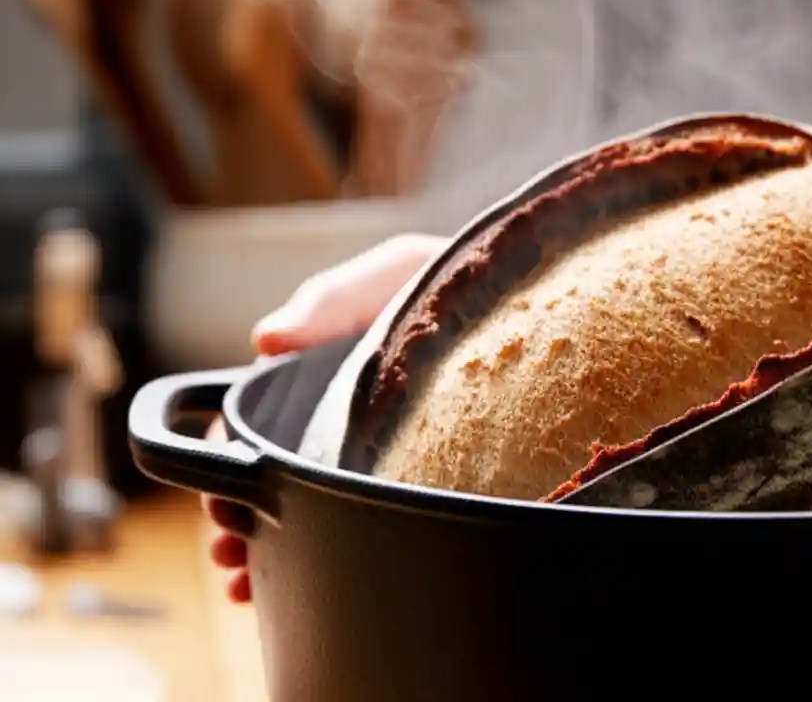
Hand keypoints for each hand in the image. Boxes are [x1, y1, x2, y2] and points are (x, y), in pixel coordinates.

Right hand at [206, 233, 445, 602]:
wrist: (547, 298)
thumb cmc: (461, 276)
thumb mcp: (394, 273)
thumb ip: (331, 300)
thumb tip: (264, 342)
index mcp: (328, 377)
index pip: (258, 429)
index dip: (229, 466)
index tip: (220, 503)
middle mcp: (352, 422)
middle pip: (281, 481)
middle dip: (248, 522)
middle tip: (232, 557)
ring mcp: (391, 456)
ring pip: (324, 511)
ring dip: (280, 548)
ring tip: (255, 582)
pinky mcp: (438, 479)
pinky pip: (391, 526)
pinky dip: (353, 551)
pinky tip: (324, 580)